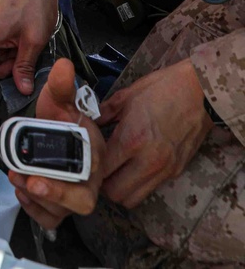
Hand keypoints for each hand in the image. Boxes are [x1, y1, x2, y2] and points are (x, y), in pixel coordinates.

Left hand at [8, 59, 105, 231]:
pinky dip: (33, 210)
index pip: (92, 174)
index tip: (40, 176)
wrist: (54, 132)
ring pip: (61, 211)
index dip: (69, 180)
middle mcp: (90, 181)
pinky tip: (20, 192)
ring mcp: (74, 196)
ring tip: (16, 177)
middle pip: (82, 201)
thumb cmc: (62, 119)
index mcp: (96, 156)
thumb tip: (63, 65)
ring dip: (36, 199)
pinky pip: (50, 219)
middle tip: (30, 182)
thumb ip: (61, 86)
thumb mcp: (58, 100)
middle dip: (55, 195)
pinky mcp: (59, 206)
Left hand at [99, 59, 211, 208]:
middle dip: (103, 184)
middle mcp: (148, 161)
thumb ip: (104, 113)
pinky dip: (138, 185)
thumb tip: (88, 123)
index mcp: (131, 139)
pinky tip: (135, 167)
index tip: (88, 157)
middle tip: (100, 168)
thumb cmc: (162, 88)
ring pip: (134, 199)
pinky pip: (150, 189)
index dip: (91, 166)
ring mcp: (164, 170)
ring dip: (121, 189)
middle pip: (116, 193)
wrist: (200, 93)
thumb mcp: (126, 95)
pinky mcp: (175, 172)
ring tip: (116, 171)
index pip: (103, 169)